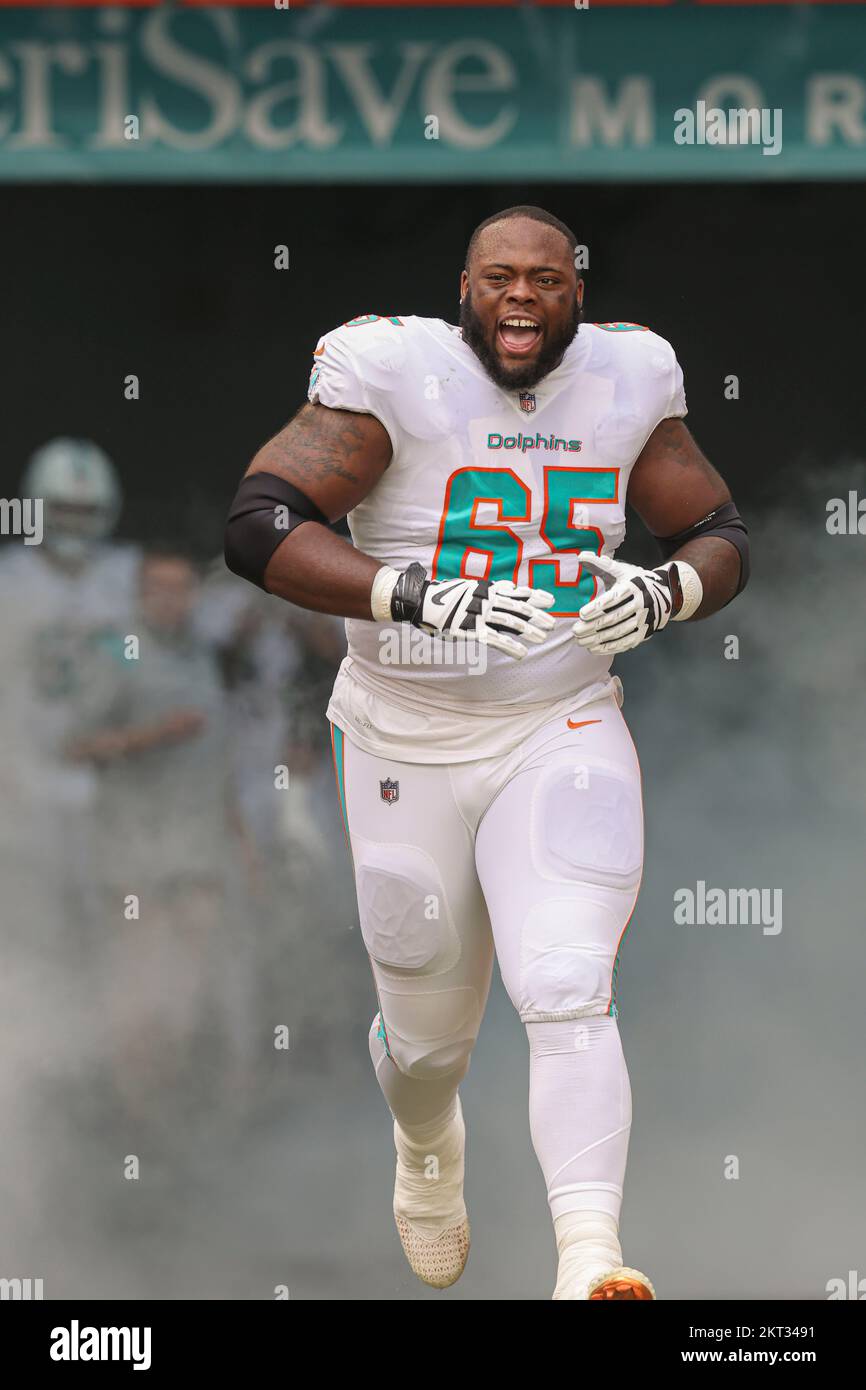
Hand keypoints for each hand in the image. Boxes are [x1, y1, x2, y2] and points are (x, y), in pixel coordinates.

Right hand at [392, 563, 555, 658]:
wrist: (421, 601)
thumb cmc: (446, 597)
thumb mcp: (470, 588)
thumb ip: (491, 591)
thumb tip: (511, 589)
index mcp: (487, 589)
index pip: (516, 592)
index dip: (535, 596)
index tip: (551, 600)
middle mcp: (486, 600)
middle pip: (517, 607)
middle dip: (536, 615)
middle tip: (552, 623)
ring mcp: (478, 614)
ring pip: (510, 622)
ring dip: (528, 631)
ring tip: (542, 638)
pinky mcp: (470, 629)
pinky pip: (495, 639)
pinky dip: (510, 646)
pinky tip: (522, 654)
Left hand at [572, 552, 682, 654]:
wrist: (663, 595)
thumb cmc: (635, 581)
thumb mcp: (621, 571)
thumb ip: (600, 565)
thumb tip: (580, 556)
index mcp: (633, 587)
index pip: (613, 599)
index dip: (597, 608)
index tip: (581, 614)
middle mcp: (640, 604)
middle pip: (614, 618)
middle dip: (593, 626)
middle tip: (575, 630)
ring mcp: (643, 620)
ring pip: (618, 632)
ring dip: (598, 639)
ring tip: (580, 640)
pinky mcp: (643, 634)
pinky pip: (625, 643)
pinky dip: (608, 648)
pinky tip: (593, 649)